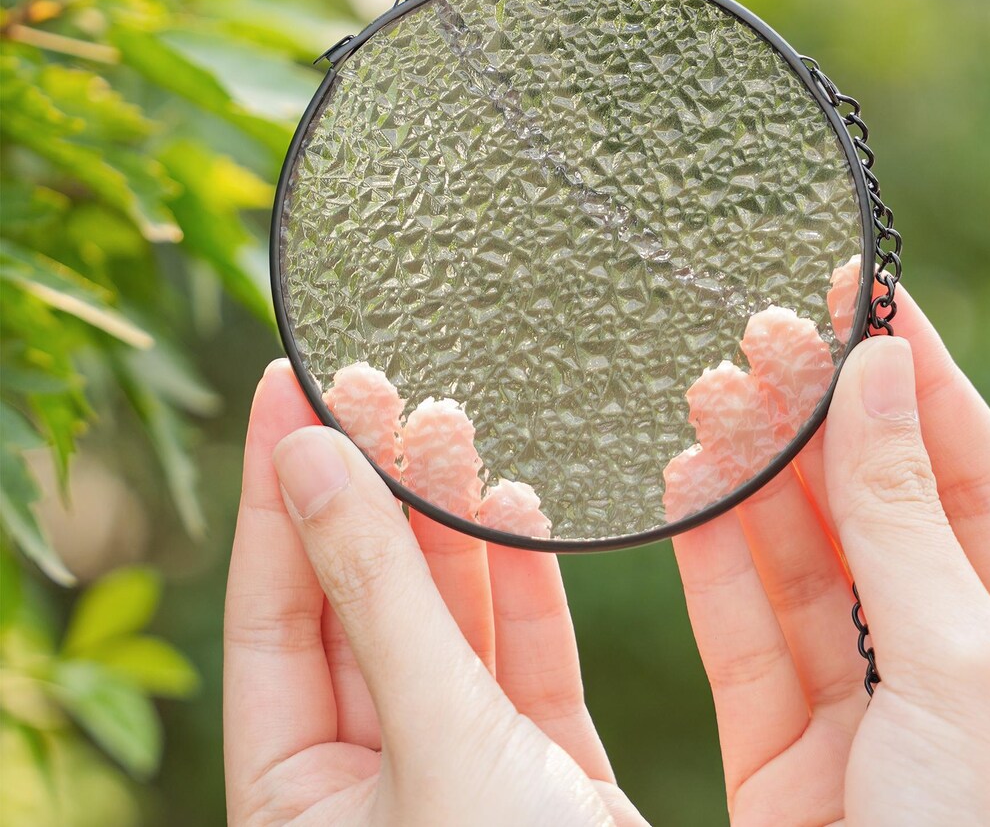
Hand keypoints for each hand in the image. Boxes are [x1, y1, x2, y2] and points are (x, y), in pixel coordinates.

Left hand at [224, 360, 647, 826]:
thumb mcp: (432, 739)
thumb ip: (375, 595)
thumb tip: (306, 460)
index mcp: (294, 795)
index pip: (269, 604)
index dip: (274, 486)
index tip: (286, 385)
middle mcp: (366, 778)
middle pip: (356, 597)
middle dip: (370, 485)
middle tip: (380, 383)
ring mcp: (456, 766)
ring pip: (441, 616)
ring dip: (447, 521)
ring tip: (452, 422)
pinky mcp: (540, 769)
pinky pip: (521, 655)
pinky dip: (521, 582)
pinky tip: (516, 507)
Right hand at [673, 287, 989, 824]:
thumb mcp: (961, 672)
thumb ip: (904, 519)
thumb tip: (878, 370)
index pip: (973, 472)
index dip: (918, 372)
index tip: (866, 283)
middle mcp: (957, 667)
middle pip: (875, 507)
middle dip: (817, 417)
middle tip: (761, 334)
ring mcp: (869, 707)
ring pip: (800, 560)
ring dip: (755, 474)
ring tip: (708, 392)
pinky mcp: (787, 747)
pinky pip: (745, 626)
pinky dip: (713, 552)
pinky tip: (686, 482)